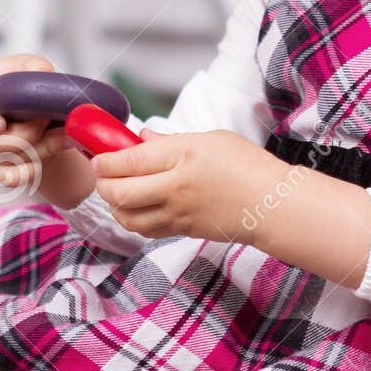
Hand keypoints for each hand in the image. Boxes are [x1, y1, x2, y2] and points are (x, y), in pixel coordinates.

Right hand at [0, 54, 86, 202]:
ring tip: (57, 132)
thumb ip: (37, 68)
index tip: (1, 123)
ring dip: (38, 149)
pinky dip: (34, 168)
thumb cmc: (22, 82)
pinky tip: (50, 151)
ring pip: (4, 161)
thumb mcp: (31, 65)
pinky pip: (11, 177)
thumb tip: (41, 80)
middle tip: (47, 119)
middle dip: (26, 134)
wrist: (29, 108)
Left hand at [90, 128, 285, 243]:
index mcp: (182, 157)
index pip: (129, 161)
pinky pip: (146, 230)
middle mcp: (175, 189)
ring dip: (114, 205)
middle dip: (102, 184)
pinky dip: (133, 220)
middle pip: (120, 193)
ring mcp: (178, 214)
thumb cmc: (247, 166)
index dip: (104, 160)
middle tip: (101, 174)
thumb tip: (140, 139)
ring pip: (128, 218)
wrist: (272, 205)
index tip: (97, 156)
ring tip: (116, 192)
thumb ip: (169, 142)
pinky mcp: (182, 231)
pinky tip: (135, 208)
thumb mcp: (209, 139)